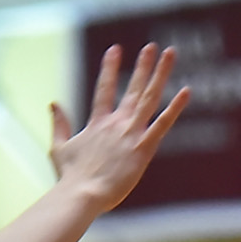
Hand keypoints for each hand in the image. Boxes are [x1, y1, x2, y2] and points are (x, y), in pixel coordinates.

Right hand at [48, 44, 191, 208]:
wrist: (81, 195)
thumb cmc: (70, 177)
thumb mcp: (59, 147)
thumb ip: (59, 124)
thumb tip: (54, 103)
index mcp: (97, 123)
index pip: (104, 89)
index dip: (110, 68)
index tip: (115, 49)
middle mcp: (116, 124)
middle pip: (133, 88)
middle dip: (143, 66)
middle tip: (152, 47)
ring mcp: (130, 134)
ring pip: (149, 97)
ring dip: (160, 74)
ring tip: (170, 53)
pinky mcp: (143, 149)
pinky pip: (162, 124)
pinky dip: (175, 108)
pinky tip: (186, 91)